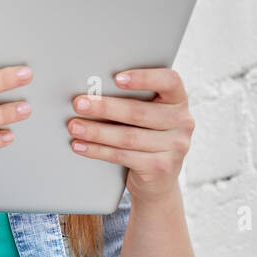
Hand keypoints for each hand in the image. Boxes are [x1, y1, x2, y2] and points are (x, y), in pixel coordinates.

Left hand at [67, 68, 193, 203]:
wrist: (158, 177)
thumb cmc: (144, 133)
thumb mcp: (144, 114)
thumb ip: (129, 99)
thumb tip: (90, 92)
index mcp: (178, 100)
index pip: (169, 81)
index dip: (144, 78)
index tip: (116, 78)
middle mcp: (182, 122)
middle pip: (139, 112)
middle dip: (104, 107)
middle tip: (78, 103)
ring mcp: (175, 146)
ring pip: (128, 136)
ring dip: (96, 131)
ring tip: (74, 126)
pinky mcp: (161, 167)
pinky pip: (123, 156)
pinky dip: (97, 150)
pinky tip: (80, 145)